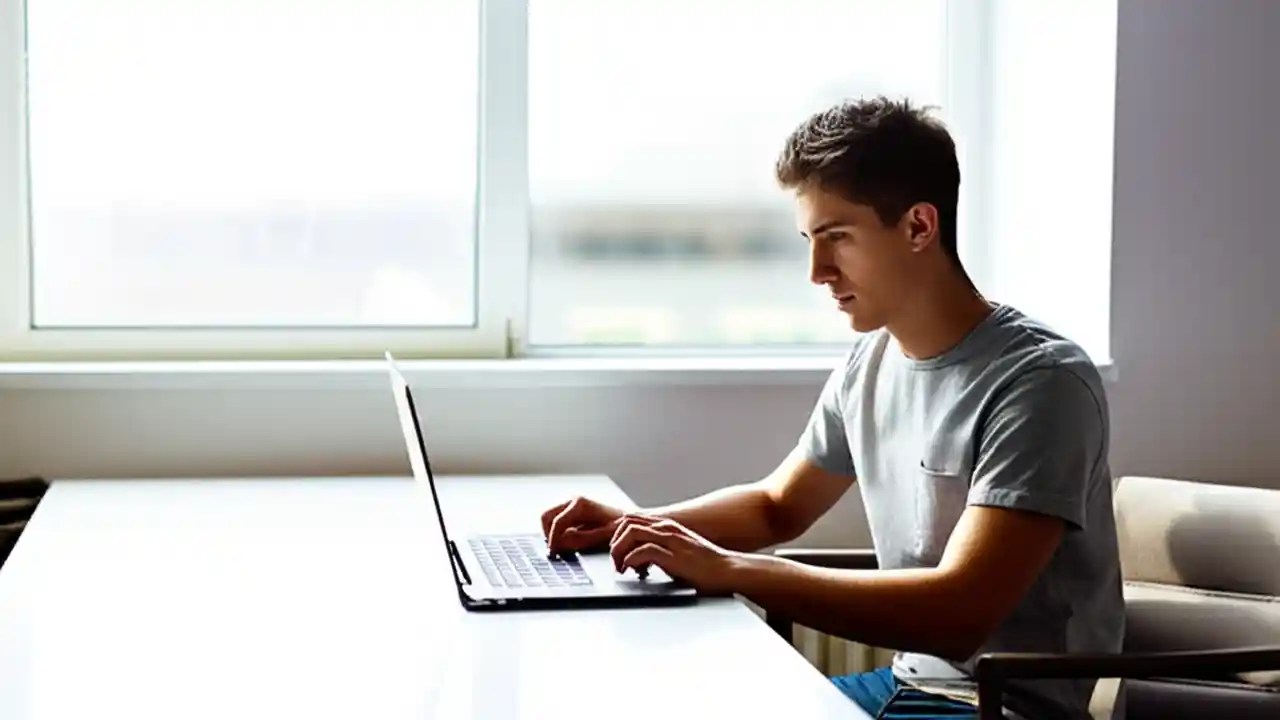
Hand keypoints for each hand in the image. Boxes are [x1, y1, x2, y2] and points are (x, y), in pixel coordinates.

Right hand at [541, 496, 626, 552]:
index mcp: (580, 504)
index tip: (553, 553)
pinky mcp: (571, 512)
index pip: (557, 522)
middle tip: (556, 550)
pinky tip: (569, 542)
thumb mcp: (602, 536)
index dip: (553, 539)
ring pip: (549, 519)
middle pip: (546, 516)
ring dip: (552, 533)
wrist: (629, 521)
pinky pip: (556, 522)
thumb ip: (580, 539)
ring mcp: (571, 505)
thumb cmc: (619, 528)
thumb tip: (559, 543)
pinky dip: (557, 532)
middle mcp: (573, 501)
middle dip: (549, 534)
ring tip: (564, 546)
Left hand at [609, 516, 744, 594]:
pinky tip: (634, 571)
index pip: (632, 519)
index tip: (618, 554)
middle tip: (616, 562)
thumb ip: (659, 549)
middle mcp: (667, 528)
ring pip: (631, 532)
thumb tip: (638, 560)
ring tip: (621, 568)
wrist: (727, 571)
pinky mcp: (674, 555)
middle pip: (627, 522)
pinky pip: (643, 551)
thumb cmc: (705, 565)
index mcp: (667, 526)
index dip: (618, 535)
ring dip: (620, 551)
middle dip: (615, 542)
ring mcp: (671, 540)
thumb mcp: (677, 551)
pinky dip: (632, 561)